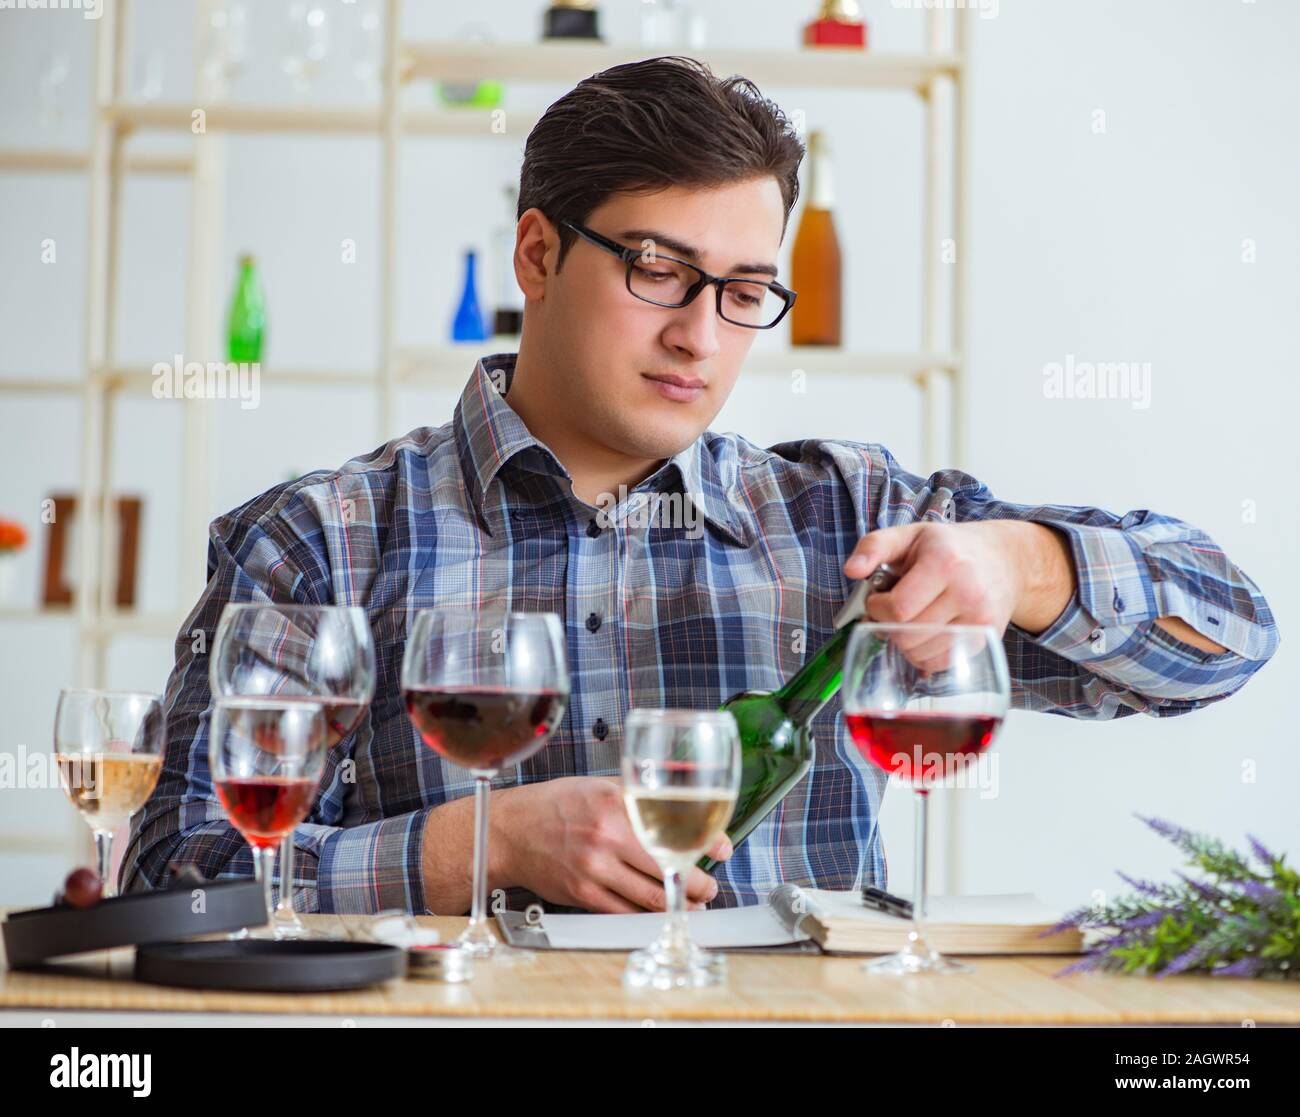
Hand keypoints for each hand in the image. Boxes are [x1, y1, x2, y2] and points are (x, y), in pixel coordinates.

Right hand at [491, 775, 731, 913]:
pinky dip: (648, 916)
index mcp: (616, 805)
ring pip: (651, 897)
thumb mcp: (600, 788)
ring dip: (678, 904)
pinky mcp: (584, 894)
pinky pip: (626, 913)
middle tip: (708, 887)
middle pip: (668, 869)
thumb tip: (680, 815)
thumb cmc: (558, 806)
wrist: (512, 831)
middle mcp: (607, 837)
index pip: (674, 826)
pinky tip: (658, 912)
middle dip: (698, 884)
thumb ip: (636, 801)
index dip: (707, 841)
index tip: (722, 850)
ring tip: (691, 903)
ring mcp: (595, 869)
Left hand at [842, 521, 1072, 670]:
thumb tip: (852, 571)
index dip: (877, 609)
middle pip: (909, 635)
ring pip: (922, 654)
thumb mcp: (909, 534)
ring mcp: (980, 621)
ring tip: (910, 620)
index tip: (877, 601)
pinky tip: (924, 634)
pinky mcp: (985, 641)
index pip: (899, 608)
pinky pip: (939, 664)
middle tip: (891, 613)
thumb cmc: (948, 548)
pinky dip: (922, 655)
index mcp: (945, 562)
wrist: (1002, 560)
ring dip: (904, 643)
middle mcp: (968, 593)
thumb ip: (873, 547)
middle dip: (888, 627)